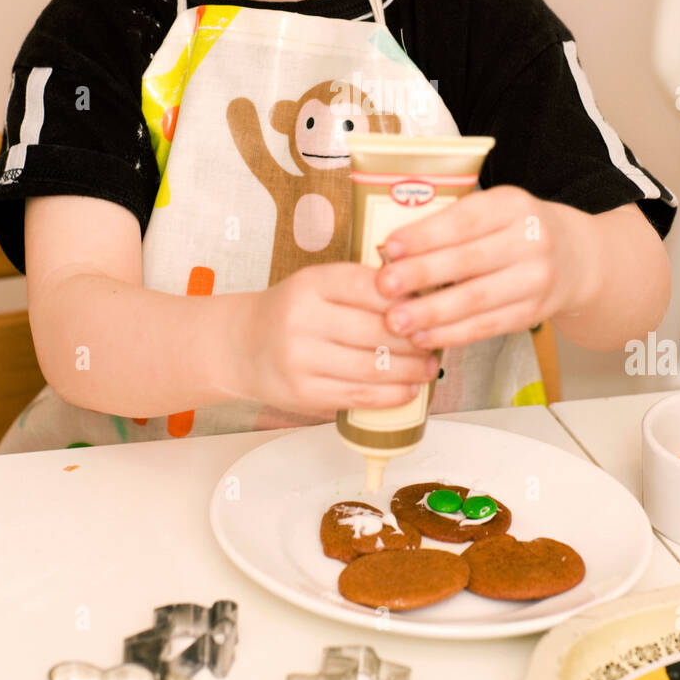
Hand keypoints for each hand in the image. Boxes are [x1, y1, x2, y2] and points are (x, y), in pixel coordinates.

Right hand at [241, 262, 440, 418]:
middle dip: (415, 338)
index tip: (428, 305)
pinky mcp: (304, 392)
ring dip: (410, 369)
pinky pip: (359, 395)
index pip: (369, 286)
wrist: (243, 346)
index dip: (406, 298)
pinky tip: (408, 390)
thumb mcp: (318, 284)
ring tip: (427, 366)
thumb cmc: (292, 312)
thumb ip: (361, 287)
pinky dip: (391, 395)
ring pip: (373, 366)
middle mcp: (302, 318)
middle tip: (437, 339)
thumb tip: (422, 299)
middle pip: (377, 330)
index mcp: (311, 283)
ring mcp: (301, 358)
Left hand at [373, 185, 601, 349]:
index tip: (390, 247)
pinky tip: (422, 336)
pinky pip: (487, 326)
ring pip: (476, 300)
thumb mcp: (494, 210)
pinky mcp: (533, 313)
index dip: (425, 235)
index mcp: (513, 205)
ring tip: (395, 320)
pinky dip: (451, 334)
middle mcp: (531, 240)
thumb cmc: (515, 230)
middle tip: (384, 286)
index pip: (464, 221)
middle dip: (421, 275)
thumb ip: (452, 223)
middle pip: (468, 262)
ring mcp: (536, 280)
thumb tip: (392, 249)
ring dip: (431, 312)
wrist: (576, 258)